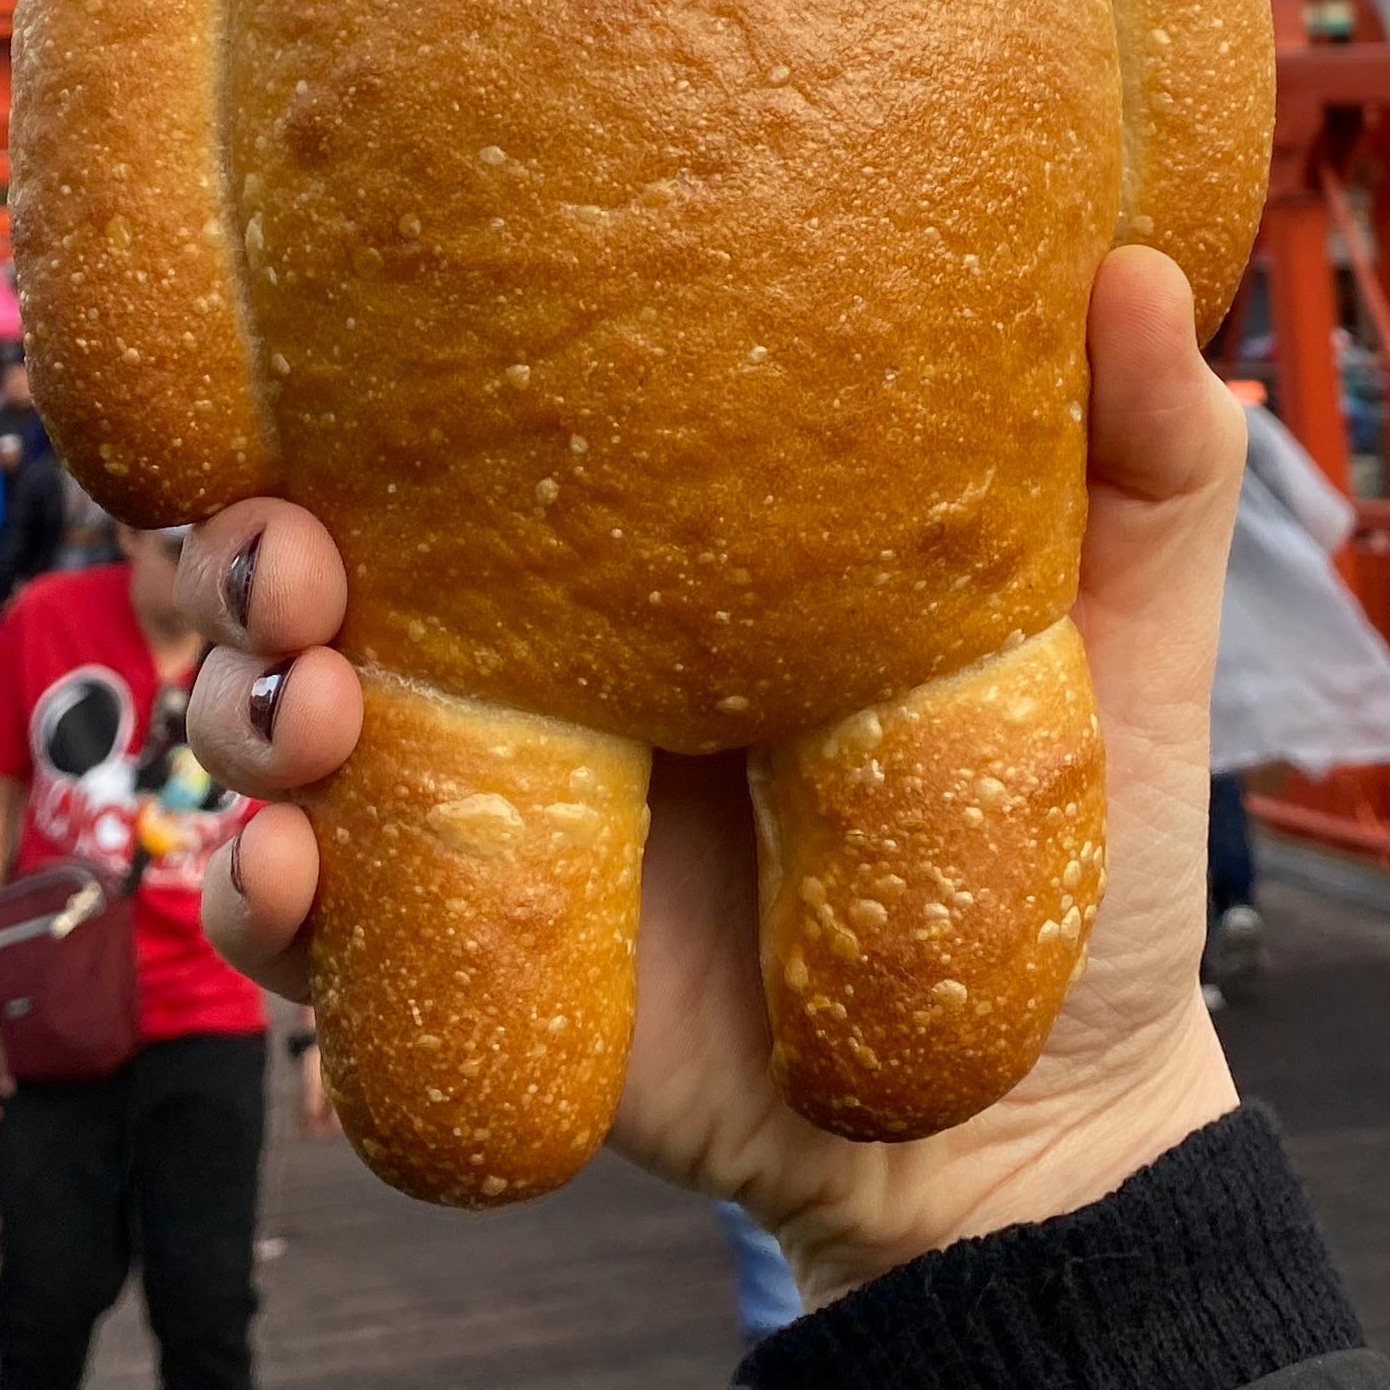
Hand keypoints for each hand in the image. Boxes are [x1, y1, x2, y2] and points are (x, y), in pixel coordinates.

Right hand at [186, 245, 1246, 1304]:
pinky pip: (305, 928)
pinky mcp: (461, 966)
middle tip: (296, 559)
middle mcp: (528, 654)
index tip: (329, 354)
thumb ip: (1142, 462)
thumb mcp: (1127, 637)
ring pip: (262, 723)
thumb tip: (1153, 268)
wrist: (1048, 1121)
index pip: (436, 423)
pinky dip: (262, 901)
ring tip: (305, 718)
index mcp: (640, 547)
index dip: (339, 373)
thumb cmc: (1083, 851)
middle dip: (242, 544)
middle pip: (295, 555)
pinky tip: (288, 881)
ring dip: (236, 703)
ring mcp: (481, 805)